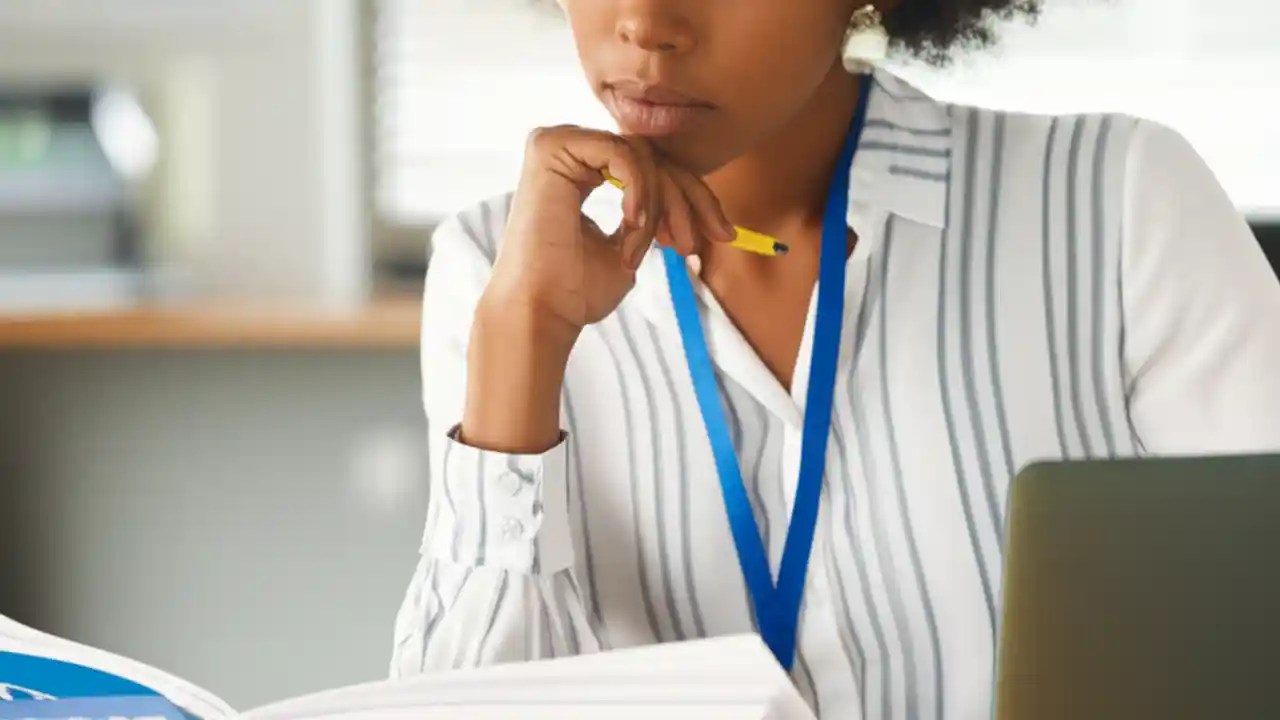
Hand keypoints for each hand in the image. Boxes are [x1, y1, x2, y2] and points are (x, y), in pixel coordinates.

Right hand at [481, 125, 735, 338]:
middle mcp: (569, 151)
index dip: (690, 198)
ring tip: (661, 246)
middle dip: (691, 198)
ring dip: (663, 204)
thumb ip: (650, 218)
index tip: (720, 234)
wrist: (540, 313)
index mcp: (581, 172)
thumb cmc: (575, 292)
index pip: (650, 168)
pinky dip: (640, 190)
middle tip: (713, 238)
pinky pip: (622, 153)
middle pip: (652, 156)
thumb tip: (687, 205)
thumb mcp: (628, 247)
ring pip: (643, 155)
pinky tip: (634, 223)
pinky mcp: (550, 147)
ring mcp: (556, 144)